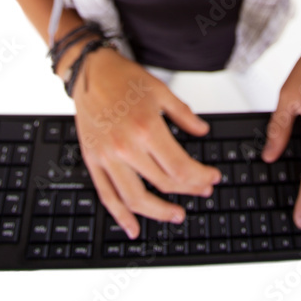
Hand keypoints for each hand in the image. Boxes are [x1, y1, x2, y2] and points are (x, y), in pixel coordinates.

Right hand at [71, 46, 220, 238]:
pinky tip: (134, 227)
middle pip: (163, 183)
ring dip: (159, 212)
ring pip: (136, 199)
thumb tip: (202, 130)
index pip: (180, 167)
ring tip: (176, 215)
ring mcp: (108, 157)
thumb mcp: (160, 90)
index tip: (211, 178)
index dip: (200, 177)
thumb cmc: (122, 78)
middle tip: (202, 190)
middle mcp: (126, 147)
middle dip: (189, 190)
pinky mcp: (94, 161)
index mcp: (146, 128)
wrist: (89, 72)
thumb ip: (183, 114)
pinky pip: (107, 196)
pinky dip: (120, 216)